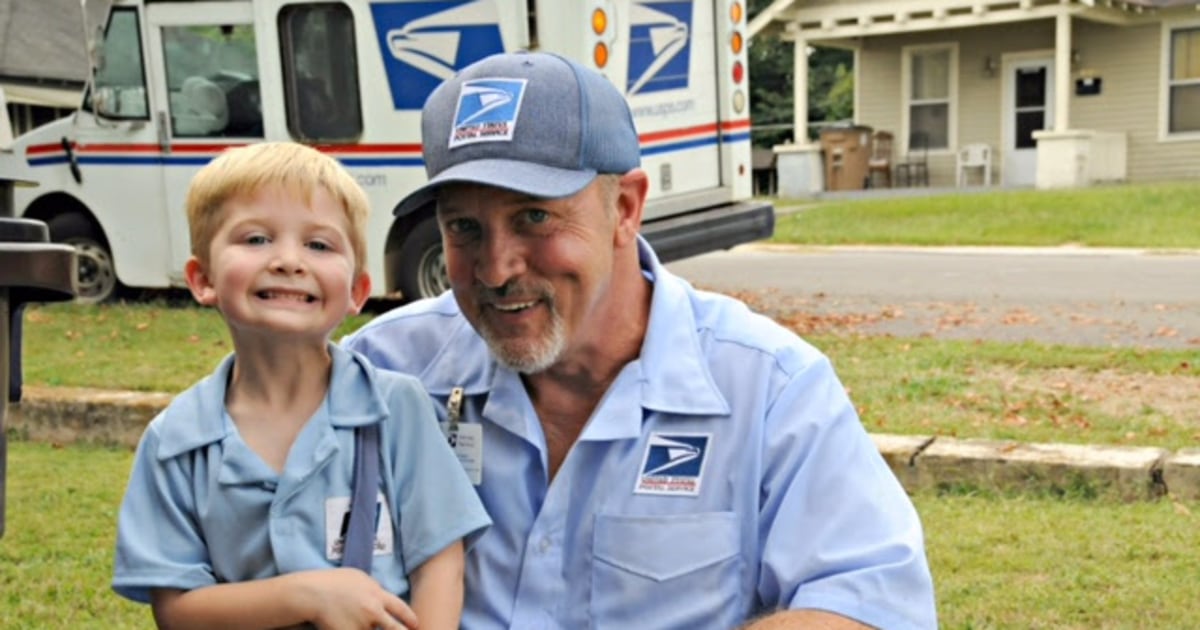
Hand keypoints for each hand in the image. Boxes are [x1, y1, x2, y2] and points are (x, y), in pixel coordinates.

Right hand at [296, 568, 418, 629]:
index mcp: (378, 595)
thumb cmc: (335, 582)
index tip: (415, 624)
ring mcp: (361, 626)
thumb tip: (383, 598)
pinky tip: (347, 624)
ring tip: (356, 619)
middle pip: (395, 629)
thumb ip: (375, 589)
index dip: (410, 619)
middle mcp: (373, 612)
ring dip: (368, 629)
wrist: (313, 593)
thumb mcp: (360, 578)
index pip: (401, 609)